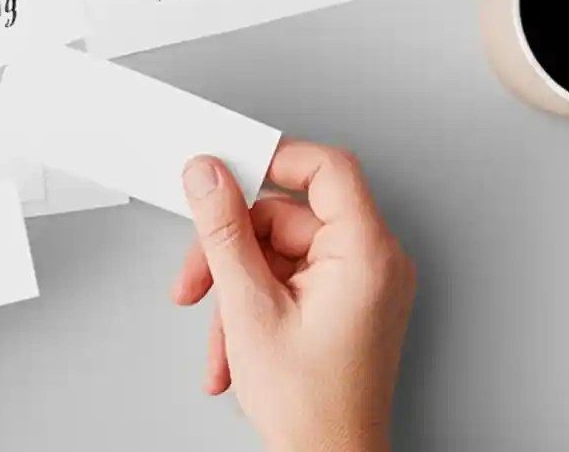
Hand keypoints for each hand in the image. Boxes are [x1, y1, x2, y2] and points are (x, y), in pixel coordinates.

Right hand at [172, 139, 415, 451]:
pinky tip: (233, 345)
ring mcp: (358, 285)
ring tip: (218, 330)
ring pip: (276, 254)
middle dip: (230, 251)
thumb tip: (208, 177)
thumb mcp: (249, 307)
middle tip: (197, 278)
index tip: (228, 170)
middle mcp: (371, 263)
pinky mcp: (342, 304)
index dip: (273, 161)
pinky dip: (252, 305)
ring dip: (234, 289)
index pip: (327, 170)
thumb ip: (223, 231)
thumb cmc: (313, 407)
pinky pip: (287, 280)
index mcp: (365, 254)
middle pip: (286, 218)